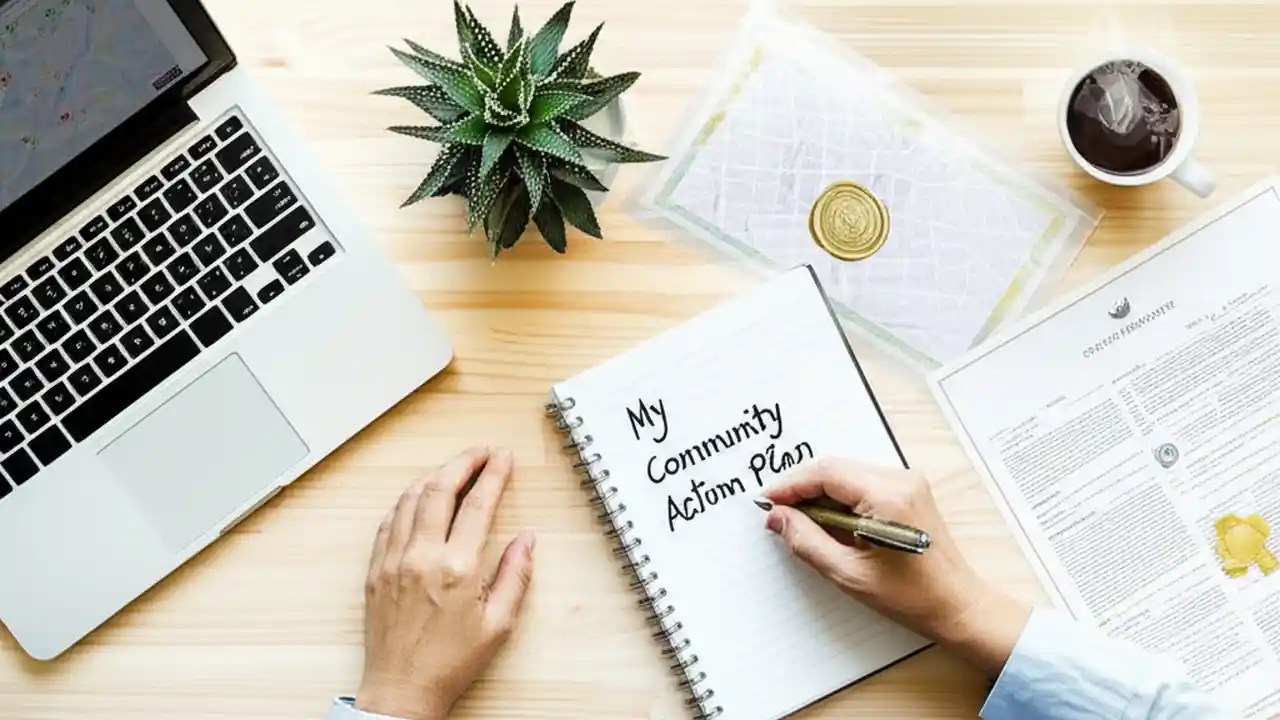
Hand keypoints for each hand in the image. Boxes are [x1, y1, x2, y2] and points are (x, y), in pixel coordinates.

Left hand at [356, 447, 534, 719]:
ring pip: (410, 499)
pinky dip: (406, 501)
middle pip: (440, 489)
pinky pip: (388, 521)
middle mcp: (422, 557)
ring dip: (434, 476)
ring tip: (453, 469)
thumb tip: (526, 539)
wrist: (402, 690)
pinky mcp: (376, 570)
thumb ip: (516, 576)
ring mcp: (394, 561)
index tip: (503, 458)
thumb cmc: (451, 663)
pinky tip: (418, 499)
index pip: (478, 504)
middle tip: (480, 453)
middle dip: (463, 462)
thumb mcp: (499, 624)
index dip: (494, 474)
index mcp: (457, 568)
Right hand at [763, 458, 1027, 676]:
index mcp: (888, 496)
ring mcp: (908, 483)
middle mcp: (901, 480)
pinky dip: (840, 499)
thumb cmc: (913, 597)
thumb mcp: (849, 573)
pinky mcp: (909, 492)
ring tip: (803, 524)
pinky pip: (863, 484)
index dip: (790, 485)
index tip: (766, 501)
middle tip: (778, 514)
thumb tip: (778, 517)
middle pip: (835, 469)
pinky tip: (830, 523)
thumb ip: (807, 541)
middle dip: (802, 489)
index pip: (825, 473)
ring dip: (821, 495)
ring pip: (847, 475)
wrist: (958, 606)